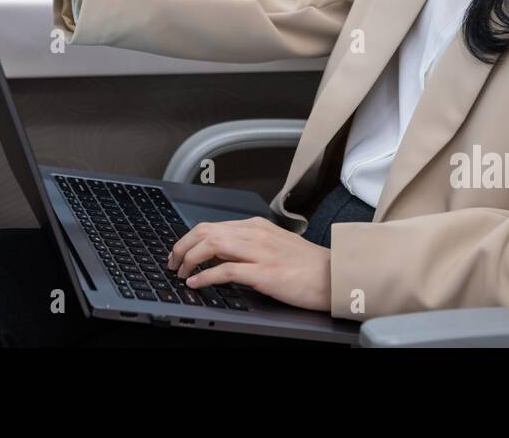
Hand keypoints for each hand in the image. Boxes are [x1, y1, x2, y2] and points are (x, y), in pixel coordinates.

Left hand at [166, 216, 331, 312]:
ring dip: (189, 259)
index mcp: (257, 226)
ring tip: (181, 273)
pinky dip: (206, 276)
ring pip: (211, 245)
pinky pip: (226, 270)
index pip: (211, 225)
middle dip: (181, 247)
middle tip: (173, 264)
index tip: (179, 253)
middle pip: (205, 231)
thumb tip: (219, 256)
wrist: (335, 275)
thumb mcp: (274, 246)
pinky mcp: (265, 272)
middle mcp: (255, 233)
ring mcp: (260, 252)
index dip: (188, 239)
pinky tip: (196, 283)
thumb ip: (248, 246)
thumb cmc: (308, 266)